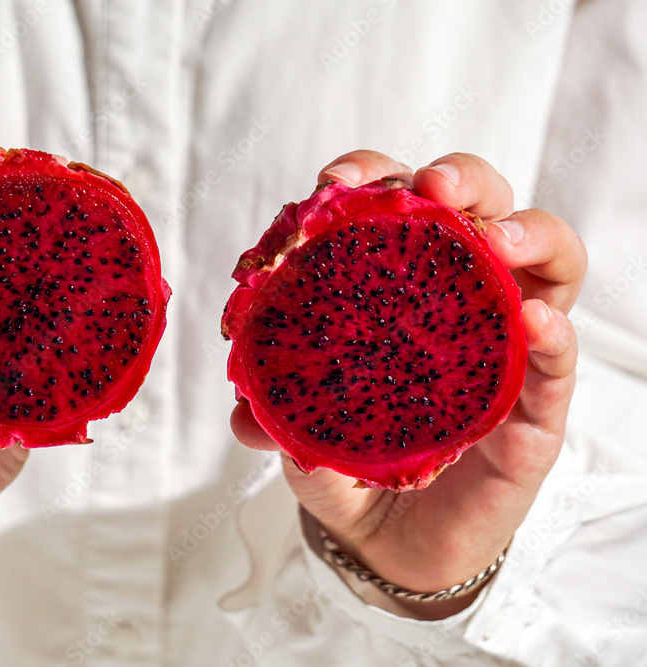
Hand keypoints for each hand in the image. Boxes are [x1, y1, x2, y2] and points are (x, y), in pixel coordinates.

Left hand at [232, 151, 586, 617]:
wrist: (394, 547)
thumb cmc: (355, 470)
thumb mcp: (307, 440)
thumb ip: (280, 421)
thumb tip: (243, 415)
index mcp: (401, 293)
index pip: (399, 211)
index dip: (373, 179)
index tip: (335, 184)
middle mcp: (461, 306)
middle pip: (482, 211)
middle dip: (462, 180)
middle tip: (432, 189)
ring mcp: (506, 350)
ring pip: (546, 263)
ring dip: (525, 233)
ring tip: (492, 240)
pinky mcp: (537, 409)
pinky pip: (558, 363)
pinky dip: (552, 336)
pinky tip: (533, 321)